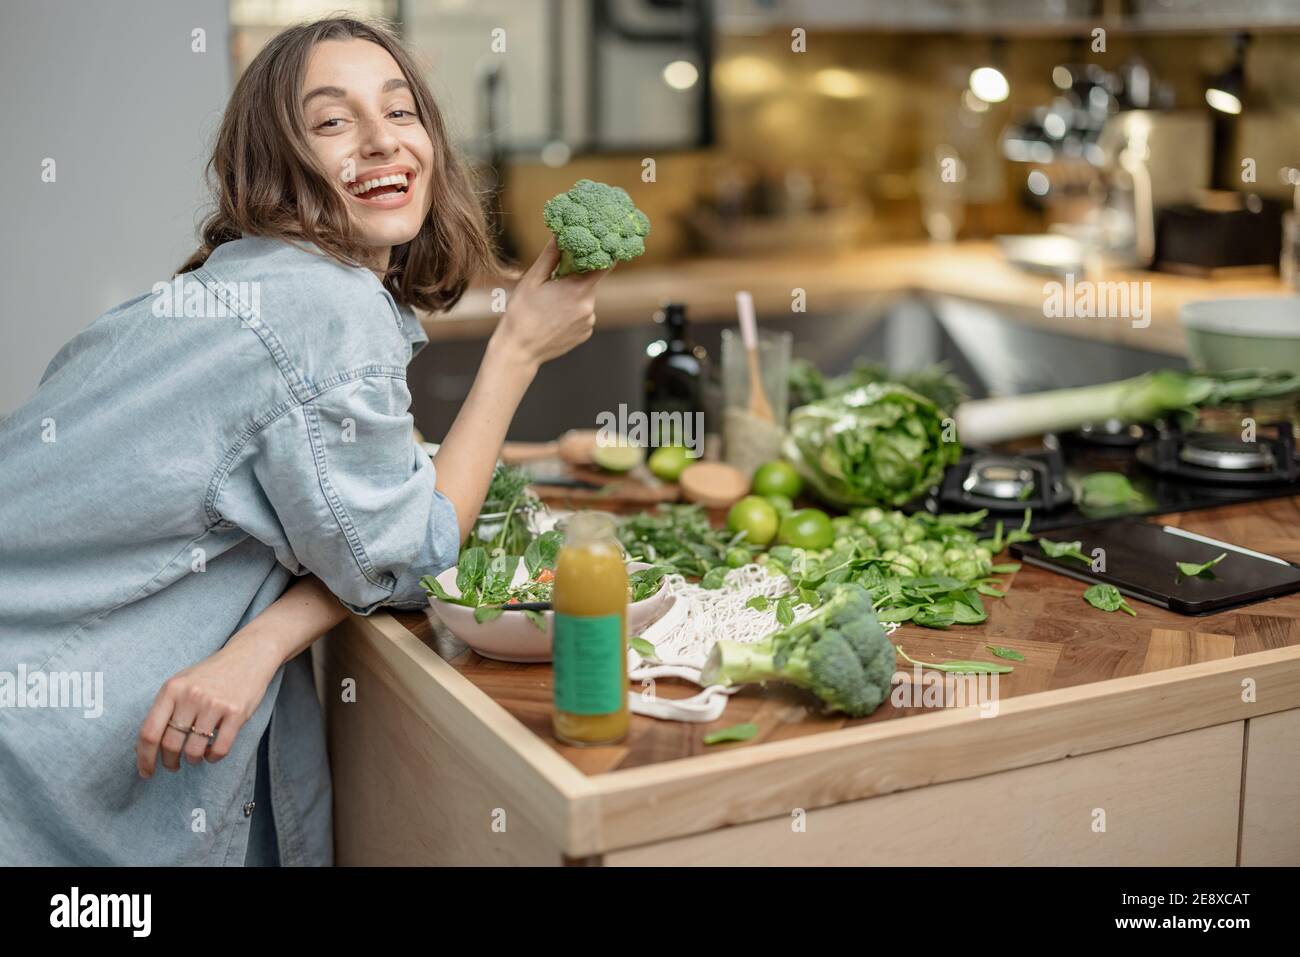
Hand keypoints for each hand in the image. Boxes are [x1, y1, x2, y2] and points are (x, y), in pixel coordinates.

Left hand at [136, 638, 278, 777]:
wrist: (248, 656)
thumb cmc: (211, 674)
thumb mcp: (182, 683)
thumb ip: (165, 709)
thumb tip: (146, 747)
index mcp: (172, 689)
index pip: (149, 732)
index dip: (144, 758)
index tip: (146, 772)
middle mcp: (191, 696)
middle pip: (170, 745)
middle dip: (169, 762)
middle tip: (172, 765)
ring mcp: (215, 704)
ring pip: (194, 750)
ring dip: (192, 760)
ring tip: (195, 756)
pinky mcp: (236, 712)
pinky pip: (220, 749)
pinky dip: (213, 758)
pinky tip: (212, 753)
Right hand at [493, 237, 609, 368]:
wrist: (519, 350)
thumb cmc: (522, 313)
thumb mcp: (533, 279)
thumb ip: (551, 255)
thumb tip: (561, 235)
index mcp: (578, 289)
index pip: (605, 264)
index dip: (604, 253)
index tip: (598, 246)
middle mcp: (589, 306)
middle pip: (591, 282)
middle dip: (578, 276)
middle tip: (557, 277)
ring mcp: (589, 322)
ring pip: (586, 299)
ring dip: (574, 296)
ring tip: (551, 303)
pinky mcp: (585, 333)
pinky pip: (583, 315)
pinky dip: (573, 312)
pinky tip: (554, 317)